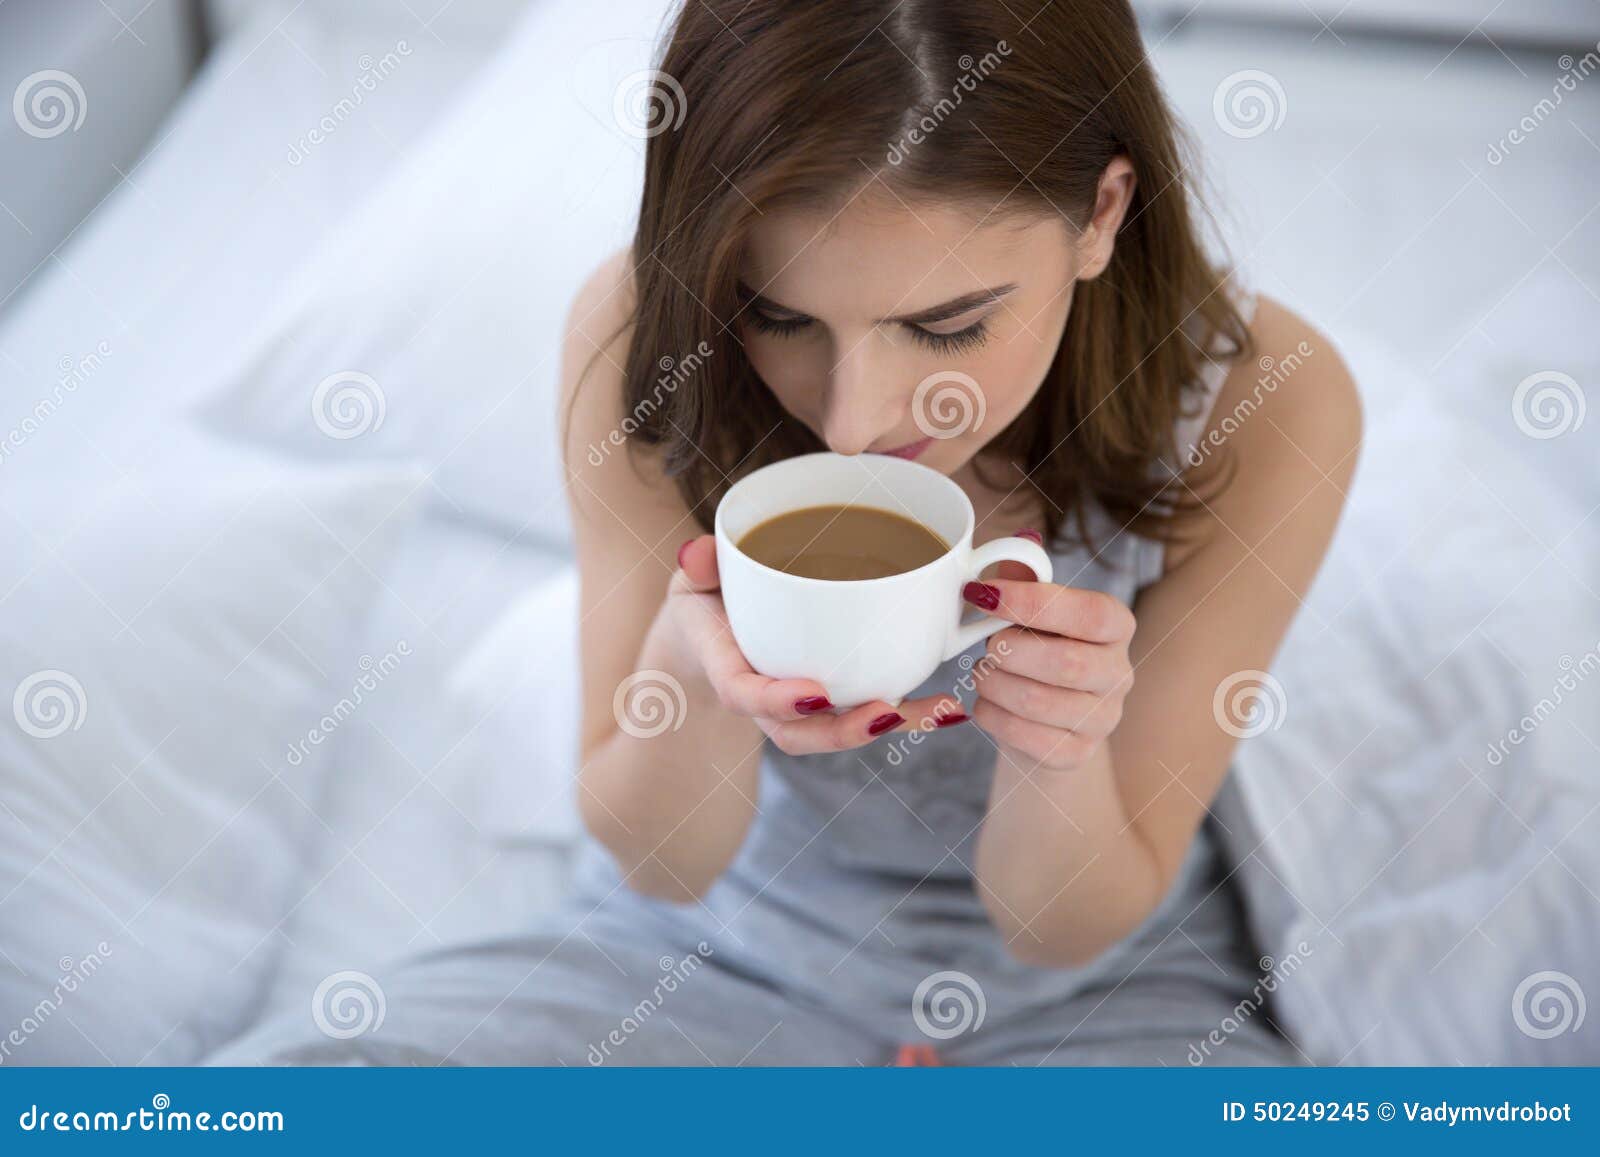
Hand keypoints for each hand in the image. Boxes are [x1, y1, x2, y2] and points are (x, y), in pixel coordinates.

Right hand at [652, 536, 969, 754]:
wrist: (710, 632)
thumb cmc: (706, 598)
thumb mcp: (695, 576)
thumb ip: (698, 566)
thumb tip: (698, 553)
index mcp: (726, 666)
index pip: (744, 694)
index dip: (777, 700)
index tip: (815, 693)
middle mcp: (763, 698)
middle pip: (797, 733)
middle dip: (843, 730)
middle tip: (887, 712)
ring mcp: (797, 704)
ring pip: (836, 730)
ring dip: (889, 725)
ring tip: (941, 710)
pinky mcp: (830, 697)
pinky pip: (862, 712)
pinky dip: (908, 714)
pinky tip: (950, 708)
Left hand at [964, 559, 1136, 771]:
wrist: (1043, 718)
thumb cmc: (1036, 648)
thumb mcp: (1032, 611)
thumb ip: (1026, 577)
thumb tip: (1021, 540)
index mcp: (1116, 625)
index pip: (1089, 613)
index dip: (1032, 602)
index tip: (980, 592)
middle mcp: (1120, 673)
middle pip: (1065, 664)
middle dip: (1007, 651)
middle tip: (985, 645)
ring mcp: (1103, 719)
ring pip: (1039, 702)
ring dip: (994, 684)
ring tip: (982, 673)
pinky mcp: (1077, 755)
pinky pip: (1027, 738)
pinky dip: (992, 717)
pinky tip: (987, 704)